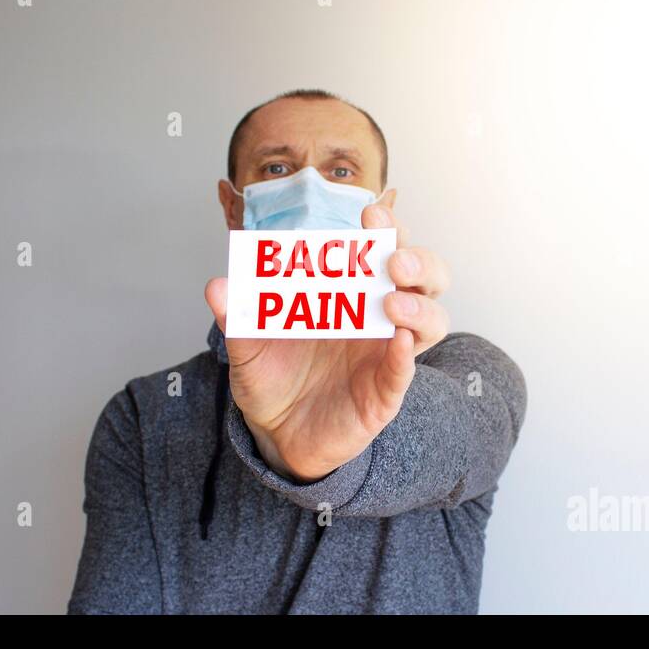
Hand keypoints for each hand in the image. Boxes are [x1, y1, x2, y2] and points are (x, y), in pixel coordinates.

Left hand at [204, 193, 451, 482]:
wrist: (275, 433)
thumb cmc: (274, 378)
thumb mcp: (248, 345)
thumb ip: (236, 317)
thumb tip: (216, 286)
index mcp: (350, 291)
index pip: (384, 248)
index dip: (387, 227)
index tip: (370, 215)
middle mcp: (379, 316)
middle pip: (425, 277)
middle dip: (417, 260)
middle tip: (392, 261)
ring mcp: (386, 353)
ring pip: (432, 321)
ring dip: (418, 308)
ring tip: (393, 305)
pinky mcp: (385, 392)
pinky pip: (405, 371)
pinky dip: (405, 356)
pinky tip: (398, 342)